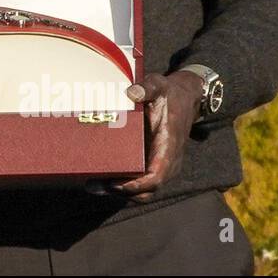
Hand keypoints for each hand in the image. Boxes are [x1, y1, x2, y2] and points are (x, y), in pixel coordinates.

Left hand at [102, 71, 203, 203]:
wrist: (185, 97)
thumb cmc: (170, 94)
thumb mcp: (160, 85)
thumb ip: (148, 88)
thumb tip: (132, 92)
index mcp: (169, 148)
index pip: (155, 177)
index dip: (136, 184)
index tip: (115, 183)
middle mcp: (167, 162)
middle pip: (146, 190)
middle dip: (121, 192)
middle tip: (93, 185)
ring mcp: (160, 164)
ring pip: (142, 189)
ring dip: (118, 190)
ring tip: (92, 184)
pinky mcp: (153, 162)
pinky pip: (139, 180)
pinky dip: (122, 183)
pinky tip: (101, 176)